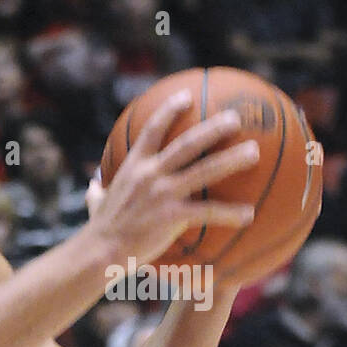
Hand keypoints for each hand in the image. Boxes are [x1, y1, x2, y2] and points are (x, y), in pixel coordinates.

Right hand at [88, 92, 258, 268]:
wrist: (100, 251)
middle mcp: (150, 173)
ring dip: (232, 159)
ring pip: (204, 171)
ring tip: (254, 152)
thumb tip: (92, 187)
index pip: (152, 129)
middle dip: (213, 128)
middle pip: (187, 143)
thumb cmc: (100, 228)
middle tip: (235, 118)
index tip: (186, 96)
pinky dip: (230, 213)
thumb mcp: (95, 201)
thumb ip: (97, 191)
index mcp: (134, 165)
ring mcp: (162, 193)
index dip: (170, 110)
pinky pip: (208, 212)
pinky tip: (249, 215)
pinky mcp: (173, 216)